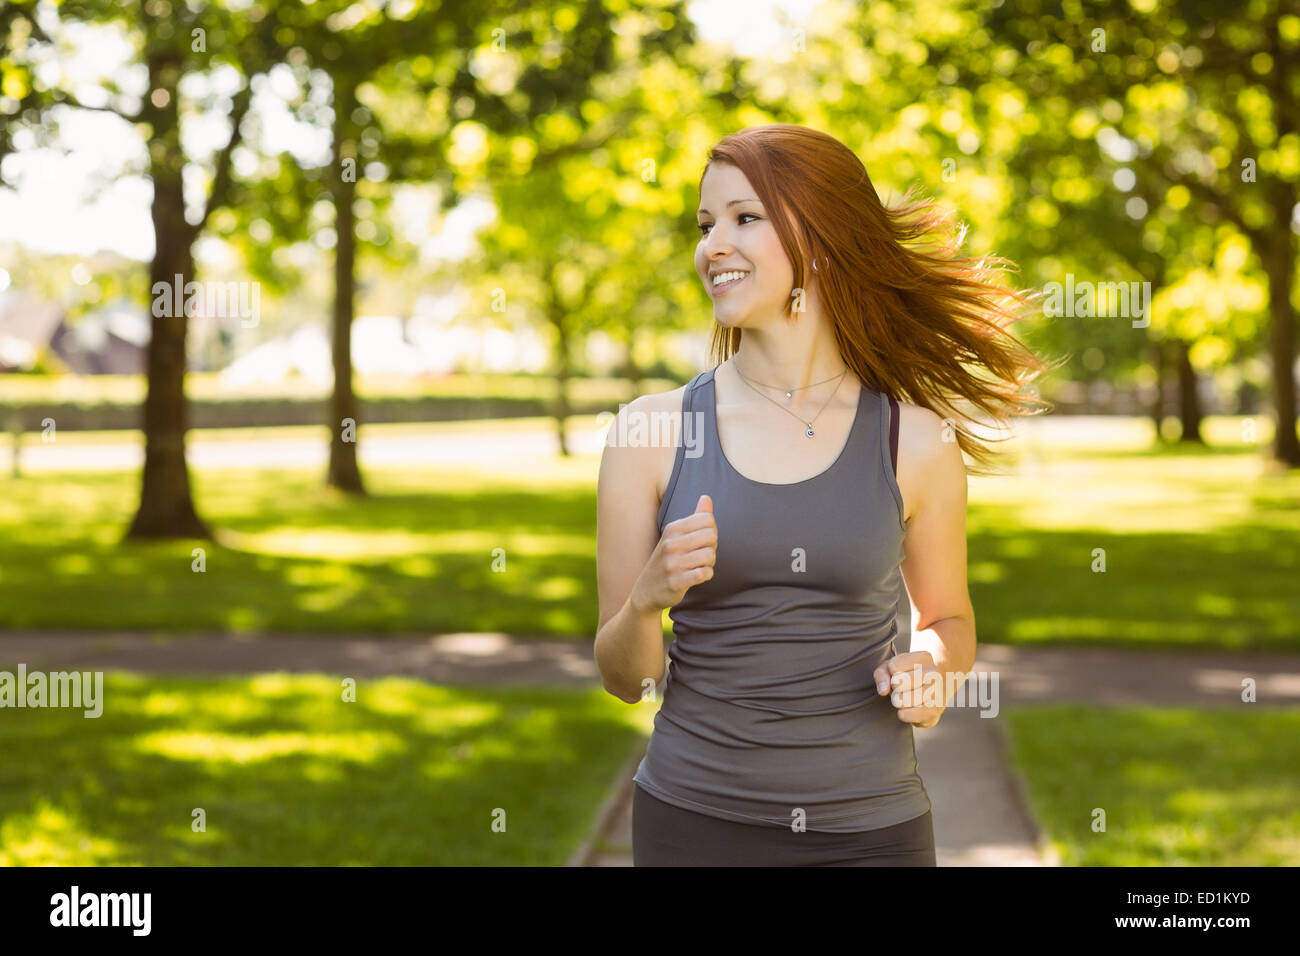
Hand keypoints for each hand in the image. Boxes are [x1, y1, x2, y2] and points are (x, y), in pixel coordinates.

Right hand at [630, 494, 716, 612]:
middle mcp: (671, 544)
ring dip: (709, 562)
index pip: (707, 519)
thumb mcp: (676, 536)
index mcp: (672, 529)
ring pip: (710, 555)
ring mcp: (672, 563)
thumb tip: (706, 497)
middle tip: (701, 555)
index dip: (711, 530)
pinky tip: (697, 576)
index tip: (702, 541)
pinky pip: (704, 573)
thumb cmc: (667, 560)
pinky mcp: (676, 582)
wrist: (646, 590)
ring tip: (699, 565)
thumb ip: (695, 517)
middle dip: (712, 547)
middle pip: (711, 536)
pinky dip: (706, 575)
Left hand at [874, 650, 944, 727]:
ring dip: (899, 702)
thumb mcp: (890, 669)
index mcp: (924, 657)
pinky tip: (908, 709)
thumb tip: (883, 690)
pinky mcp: (935, 711)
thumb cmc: (906, 677)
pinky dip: (903, 714)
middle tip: (900, 690)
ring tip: (905, 699)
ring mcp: (937, 692)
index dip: (891, 674)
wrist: (932, 693)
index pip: (894, 666)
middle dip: (894, 689)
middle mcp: (934, 672)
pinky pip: (909, 714)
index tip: (898, 675)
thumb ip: (882, 674)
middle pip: (899, 683)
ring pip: (904, 700)